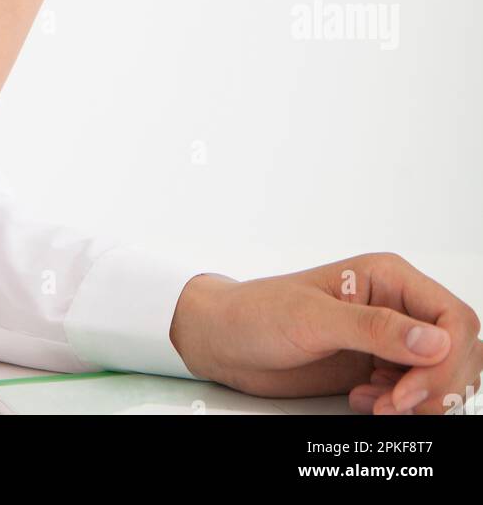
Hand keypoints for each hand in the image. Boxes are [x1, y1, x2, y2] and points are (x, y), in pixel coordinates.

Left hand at [169, 254, 482, 414]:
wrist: (227, 340)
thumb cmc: (258, 313)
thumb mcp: (313, 318)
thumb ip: (376, 329)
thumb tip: (436, 340)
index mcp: (388, 277)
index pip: (455, 318)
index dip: (446, 361)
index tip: (408, 393)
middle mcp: (397, 305)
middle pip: (458, 351)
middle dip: (436, 387)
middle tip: (392, 407)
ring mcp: (389, 338)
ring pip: (443, 374)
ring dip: (420, 402)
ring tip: (377, 406)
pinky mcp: (378, 367)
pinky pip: (417, 392)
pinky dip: (402, 408)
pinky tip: (366, 404)